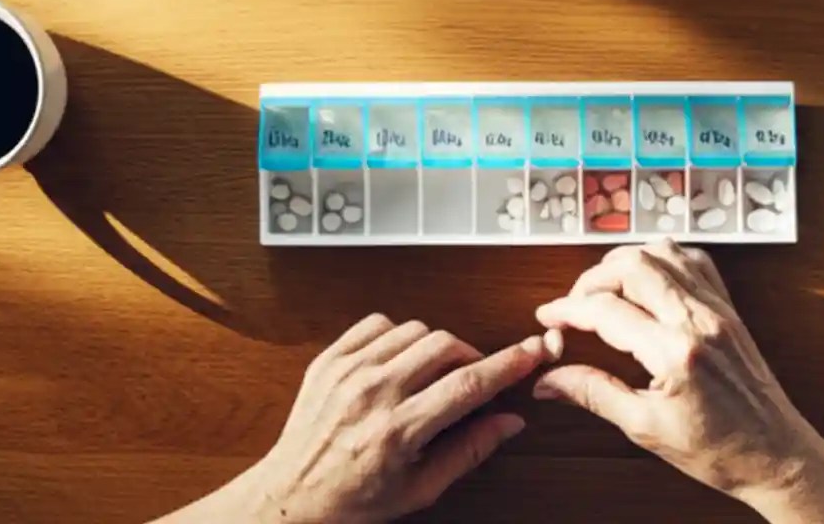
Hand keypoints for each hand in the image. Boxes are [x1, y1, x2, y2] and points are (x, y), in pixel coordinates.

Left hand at [154, 315, 549, 523]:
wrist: (291, 495)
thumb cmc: (354, 499)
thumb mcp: (420, 489)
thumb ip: (469, 451)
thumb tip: (510, 421)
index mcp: (399, 431)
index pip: (469, 384)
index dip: (509, 364)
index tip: (533, 350)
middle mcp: (374, 394)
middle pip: (446, 346)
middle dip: (471, 356)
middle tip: (472, 377)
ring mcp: (348, 371)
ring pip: (415, 330)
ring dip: (435, 346)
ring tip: (431, 374)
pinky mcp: (329, 359)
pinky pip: (378, 323)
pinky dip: (398, 335)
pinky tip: (398, 361)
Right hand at [533, 241, 823, 523]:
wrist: (777, 456)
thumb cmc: (719, 451)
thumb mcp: (645, 428)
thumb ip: (593, 394)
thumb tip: (548, 381)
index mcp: (675, 353)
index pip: (606, 311)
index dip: (567, 309)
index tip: (548, 317)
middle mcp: (698, 320)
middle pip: (632, 265)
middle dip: (592, 278)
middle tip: (575, 304)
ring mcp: (718, 309)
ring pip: (663, 252)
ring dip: (626, 262)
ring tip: (606, 290)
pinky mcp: (729, 309)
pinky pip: (694, 261)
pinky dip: (663, 260)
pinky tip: (647, 282)